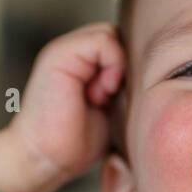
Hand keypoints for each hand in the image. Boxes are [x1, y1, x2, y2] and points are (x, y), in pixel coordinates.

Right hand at [0, 22, 124, 191]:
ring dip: (117, 66)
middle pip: (120, 35)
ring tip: (102, 97)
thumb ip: (123, 83)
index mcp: (84, 62)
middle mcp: (73, 51)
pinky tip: (102, 92)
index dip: (130, 67)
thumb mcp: (110, 107)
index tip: (118, 99)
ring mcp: (64, 49)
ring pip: (112, 33)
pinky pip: (104, 39)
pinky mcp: (60, 53)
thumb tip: (148, 70)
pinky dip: (112, 64)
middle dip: (124, 65)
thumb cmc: (75, 143)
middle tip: (110, 97)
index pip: (123, 43)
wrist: (44, 158)